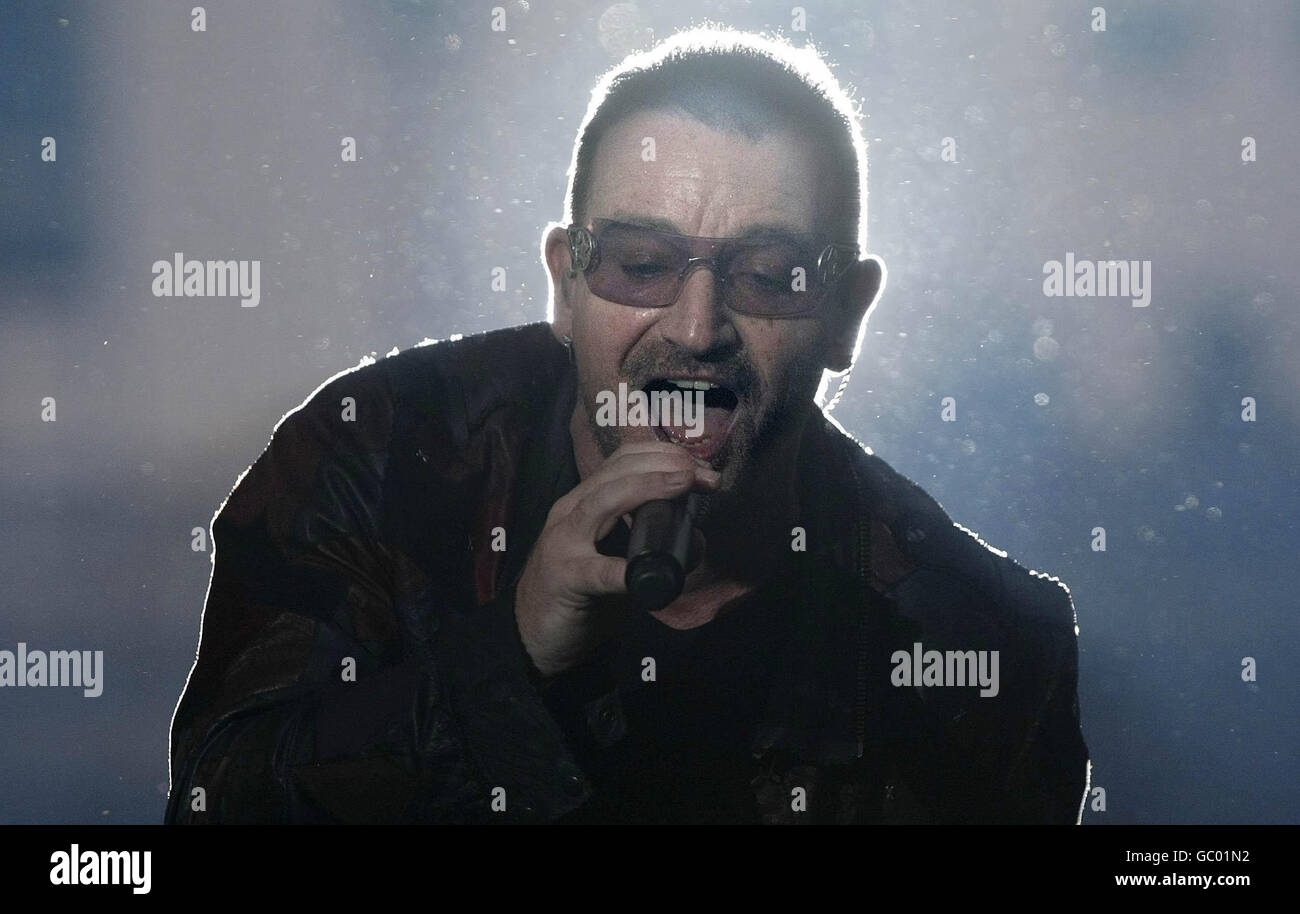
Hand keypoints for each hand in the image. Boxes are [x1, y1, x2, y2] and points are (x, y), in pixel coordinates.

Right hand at [513, 441, 719, 677]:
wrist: (531, 637)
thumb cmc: (579, 595)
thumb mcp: (618, 563)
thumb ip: (652, 548)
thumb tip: (696, 539)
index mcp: (584, 503)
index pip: (622, 462)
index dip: (663, 455)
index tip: (701, 467)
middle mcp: (571, 512)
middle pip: (616, 473)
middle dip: (664, 466)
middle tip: (705, 475)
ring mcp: (563, 543)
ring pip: (602, 502)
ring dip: (646, 488)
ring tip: (682, 485)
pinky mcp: (564, 579)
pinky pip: (597, 571)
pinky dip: (623, 569)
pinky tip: (644, 572)